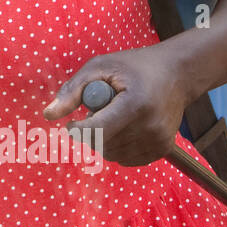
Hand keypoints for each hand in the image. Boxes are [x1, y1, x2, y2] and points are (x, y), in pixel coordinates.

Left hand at [42, 44, 192, 166]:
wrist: (178, 74)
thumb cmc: (134, 66)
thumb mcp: (100, 66)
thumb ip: (72, 90)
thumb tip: (48, 114)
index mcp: (135, 105)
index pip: (96, 132)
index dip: (77, 131)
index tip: (73, 123)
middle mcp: (150, 127)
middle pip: (101, 145)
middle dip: (91, 132)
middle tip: (99, 111)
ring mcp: (159, 141)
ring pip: (112, 154)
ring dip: (104, 140)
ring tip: (114, 117)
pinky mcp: (163, 150)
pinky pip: (126, 159)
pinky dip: (118, 146)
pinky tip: (125, 128)